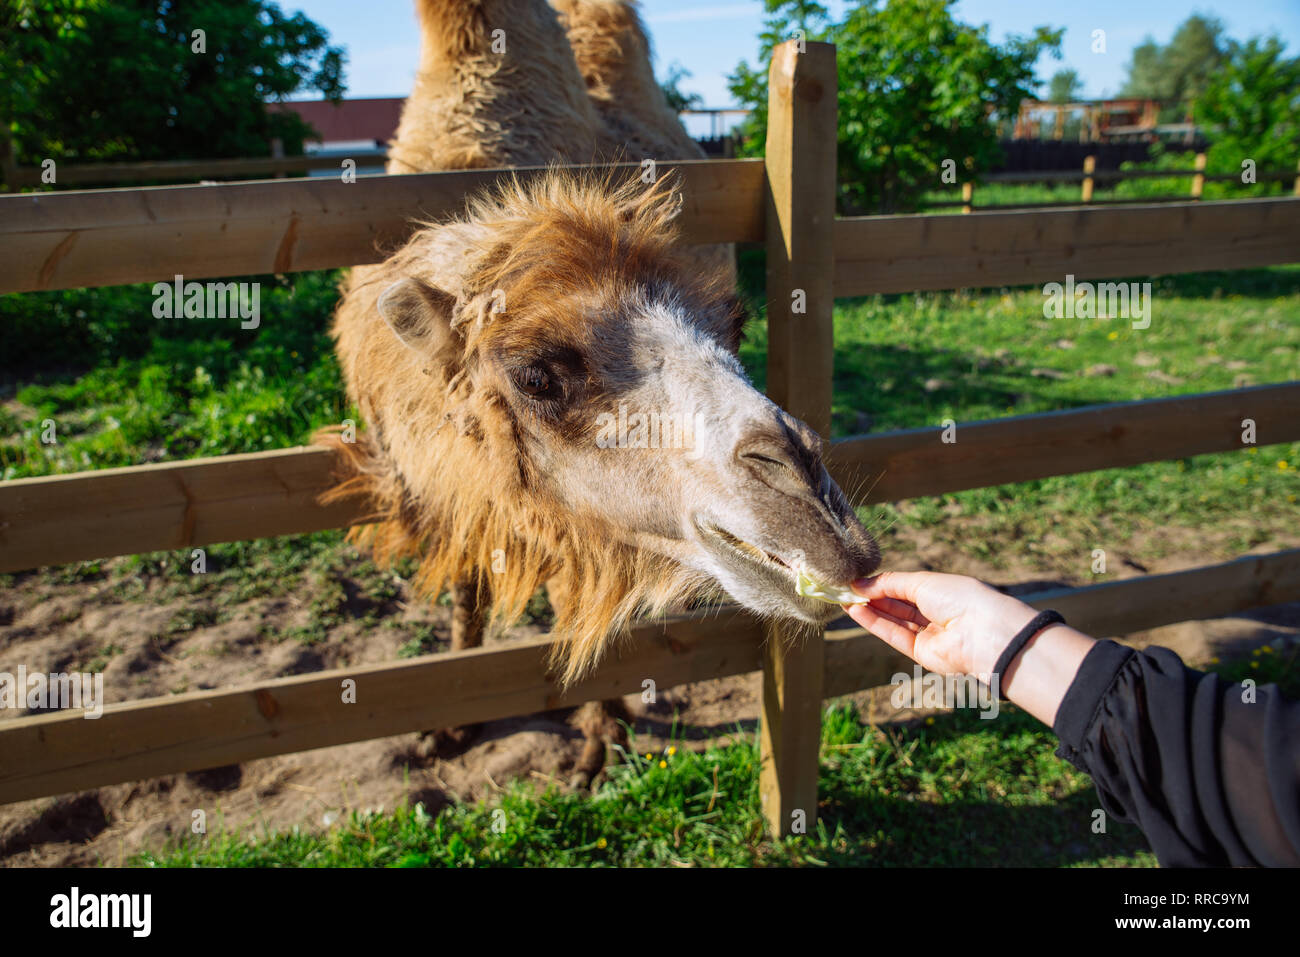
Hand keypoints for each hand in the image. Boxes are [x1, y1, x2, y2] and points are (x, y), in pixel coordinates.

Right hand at [842, 571, 1040, 679]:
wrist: (982, 632)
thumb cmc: (959, 597)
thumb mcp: (921, 582)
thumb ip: (888, 584)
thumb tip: (859, 584)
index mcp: (942, 591)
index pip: (905, 586)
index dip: (881, 583)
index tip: (856, 578)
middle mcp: (935, 613)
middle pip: (897, 604)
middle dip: (871, 596)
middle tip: (844, 588)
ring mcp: (928, 634)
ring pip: (893, 620)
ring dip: (869, 609)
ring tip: (844, 598)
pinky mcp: (920, 653)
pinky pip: (894, 635)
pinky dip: (874, 623)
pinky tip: (855, 611)